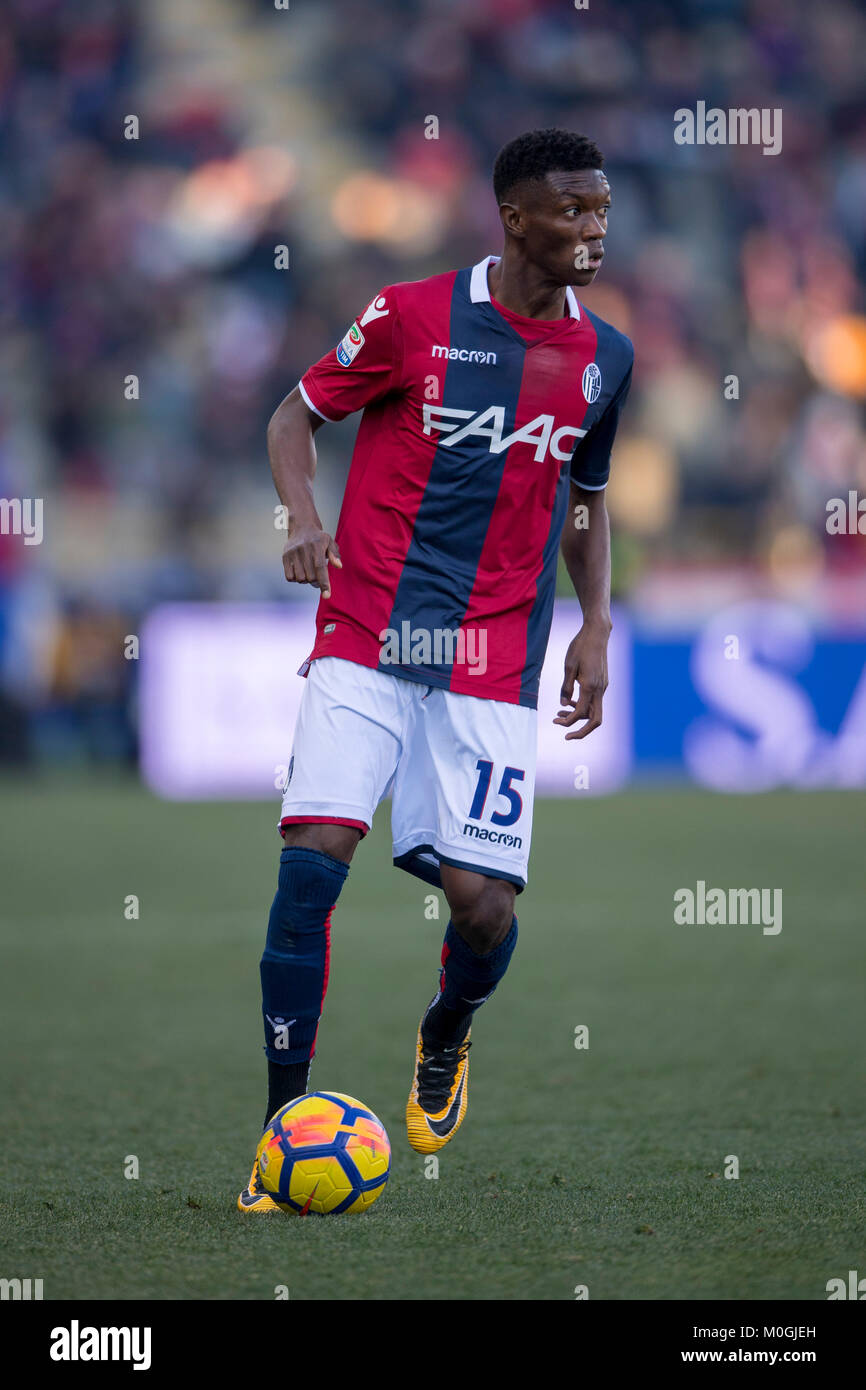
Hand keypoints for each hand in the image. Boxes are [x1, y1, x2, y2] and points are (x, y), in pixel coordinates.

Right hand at [282, 525, 341, 598]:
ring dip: (305, 580)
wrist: (301, 527)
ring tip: (308, 571)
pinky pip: (289, 577)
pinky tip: (299, 571)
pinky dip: (295, 579)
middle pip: (311, 577)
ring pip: (300, 579)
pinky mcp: (285, 556)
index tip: (327, 595)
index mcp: (317, 546)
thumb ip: (335, 554)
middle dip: (316, 581)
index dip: (324, 583)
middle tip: (318, 577)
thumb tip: (339, 566)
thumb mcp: (330, 542)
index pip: (320, 568)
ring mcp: (293, 553)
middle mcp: (304, 549)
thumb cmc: (318, 538)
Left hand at [554, 621, 609, 739]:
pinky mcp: (602, 682)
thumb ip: (566, 687)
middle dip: (581, 731)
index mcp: (590, 686)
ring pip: (594, 710)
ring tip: (559, 715)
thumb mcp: (568, 666)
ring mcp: (603, 686)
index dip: (568, 722)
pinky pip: (594, 701)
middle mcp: (600, 689)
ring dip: (578, 716)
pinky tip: (569, 703)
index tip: (555, 722)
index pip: (581, 714)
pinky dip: (582, 706)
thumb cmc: (580, 646)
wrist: (597, 633)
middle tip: (565, 735)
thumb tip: (563, 705)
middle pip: (596, 720)